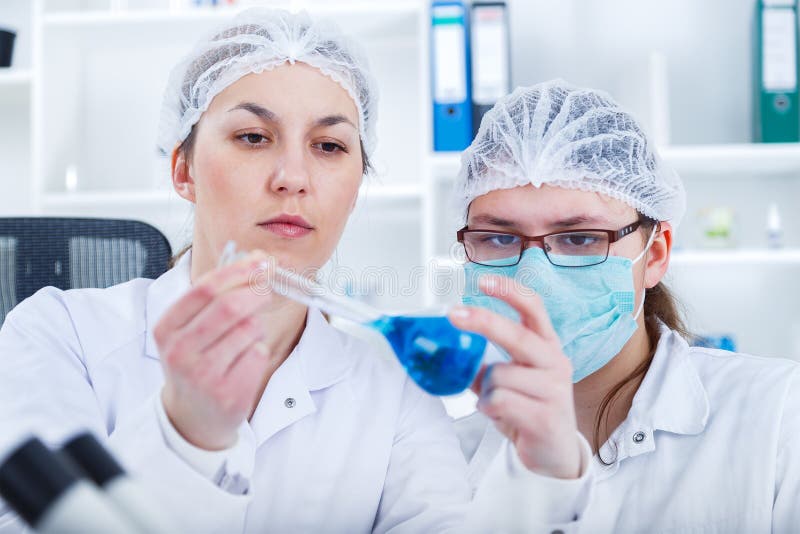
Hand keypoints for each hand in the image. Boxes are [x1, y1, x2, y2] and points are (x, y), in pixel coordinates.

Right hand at [154, 251, 277, 449]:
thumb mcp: (189, 328)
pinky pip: (258, 354)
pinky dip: (258, 350)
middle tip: (266, 289)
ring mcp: (204, 375)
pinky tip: (243, 362)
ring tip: (243, 339)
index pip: (205, 289)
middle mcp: (180, 351)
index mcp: (166, 328)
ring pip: (249, 329)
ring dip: (255, 326)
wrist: (191, 417)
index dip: (237, 271)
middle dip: (255, 291)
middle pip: (230, 306)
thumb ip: (215, 294)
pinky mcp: (229, 393)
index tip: (260, 262)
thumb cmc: (195, 362)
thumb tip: (255, 259)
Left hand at [448, 275, 581, 478]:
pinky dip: (489, 408)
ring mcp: (554, 390)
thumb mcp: (508, 380)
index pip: (534, 309)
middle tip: (452, 314)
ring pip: (499, 375)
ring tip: (496, 404)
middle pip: (517, 334)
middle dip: (483, 321)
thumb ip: (483, 363)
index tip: (483, 280)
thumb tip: (446, 346)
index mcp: (546, 347)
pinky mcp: (545, 417)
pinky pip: (500, 401)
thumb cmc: (528, 408)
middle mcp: (555, 363)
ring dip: (486, 391)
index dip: (510, 292)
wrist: (553, 455)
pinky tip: (499, 416)